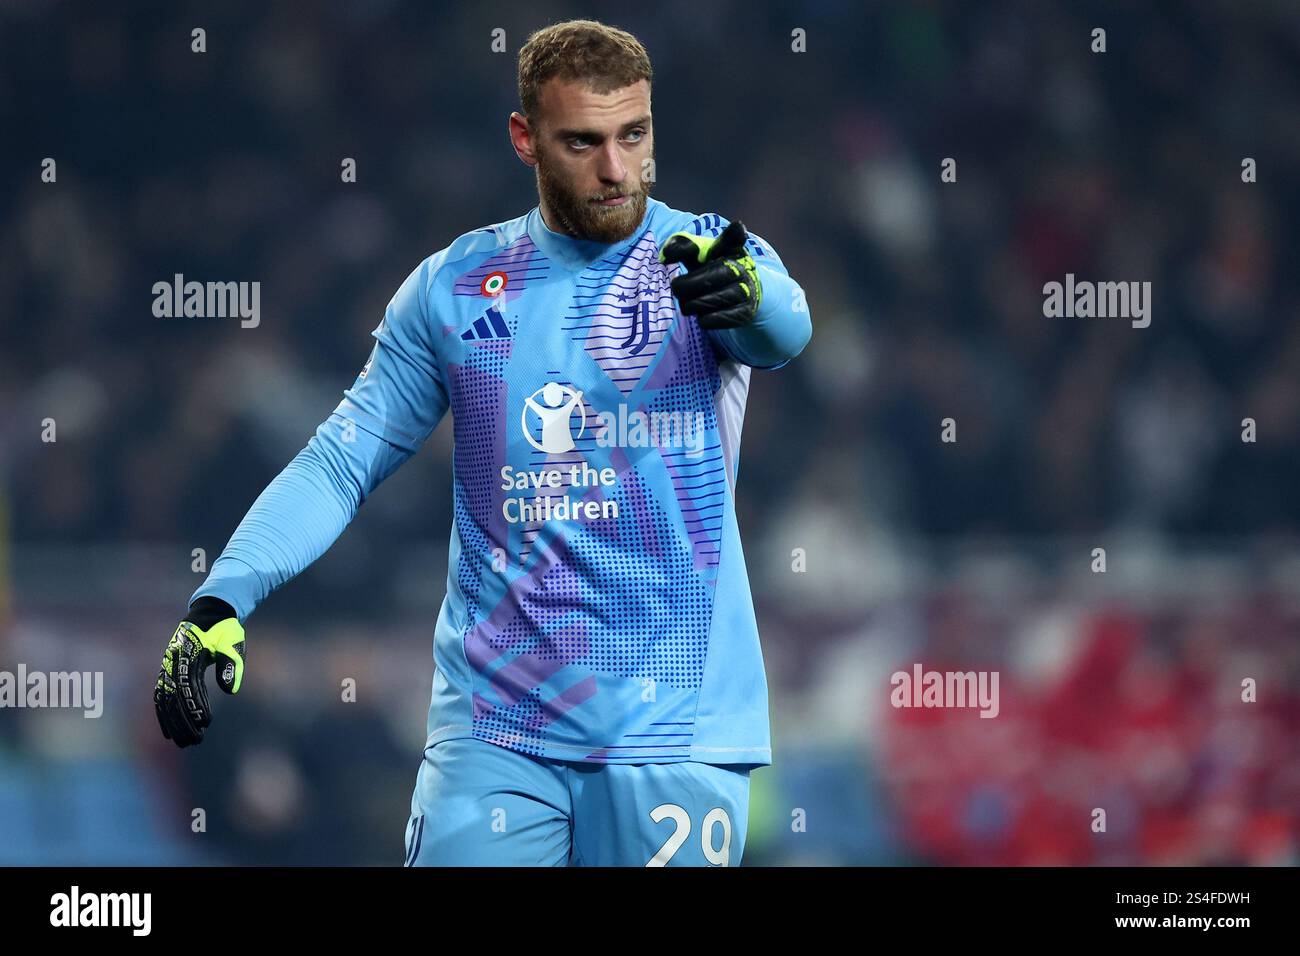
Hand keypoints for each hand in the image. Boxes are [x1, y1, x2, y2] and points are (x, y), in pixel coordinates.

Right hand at [153, 597, 244, 747]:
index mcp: (189, 654)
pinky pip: (162, 696)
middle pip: (173, 697)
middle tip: (196, 741)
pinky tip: (169, 732)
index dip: (196, 705)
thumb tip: (230, 691)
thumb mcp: (232, 643)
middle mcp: (173, 662)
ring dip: (172, 723)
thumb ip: (231, 665)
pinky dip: (163, 714)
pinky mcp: (167, 671)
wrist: (210, 612)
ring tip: (184, 742)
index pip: (190, 685)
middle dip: (183, 721)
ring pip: (164, 700)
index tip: (206, 722)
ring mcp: (167, 667)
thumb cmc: (224, 629)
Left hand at [658, 219, 762, 329]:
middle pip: (711, 277)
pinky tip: (701, 314)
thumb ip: (682, 248)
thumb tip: (664, 255)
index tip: (738, 228)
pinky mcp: (745, 313)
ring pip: (710, 301)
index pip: (733, 238)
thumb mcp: (699, 255)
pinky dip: (702, 318)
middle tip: (676, 287)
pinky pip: (715, 319)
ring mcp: (746, 290)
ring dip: (691, 304)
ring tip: (687, 302)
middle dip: (686, 285)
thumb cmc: (711, 270)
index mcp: (731, 248)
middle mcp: (742, 267)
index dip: (735, 233)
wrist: (741, 295)